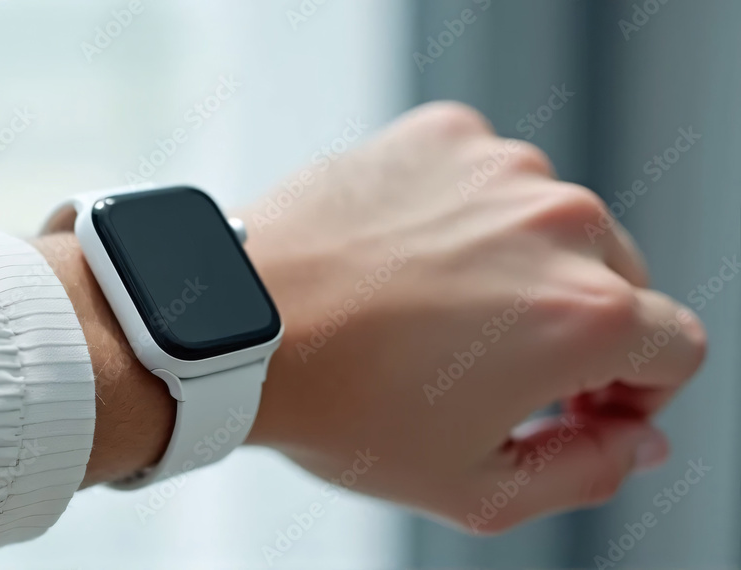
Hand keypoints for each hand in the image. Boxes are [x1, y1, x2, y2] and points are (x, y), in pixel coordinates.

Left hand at [243, 102, 706, 532]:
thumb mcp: (473, 486)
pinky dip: (466, 216)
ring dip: (518, 268)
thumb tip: (636, 441)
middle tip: (499, 365)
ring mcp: (499, 168)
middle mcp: (557, 222)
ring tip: (437, 310)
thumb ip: (585, 471)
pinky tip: (410, 256)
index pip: (673, 347)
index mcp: (585, 312)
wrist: (239, 323)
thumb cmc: (340, 406)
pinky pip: (488, 180)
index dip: (635, 390)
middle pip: (619, 281)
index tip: (578, 402)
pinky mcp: (443, 136)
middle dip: (578, 329)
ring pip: (551, 225)